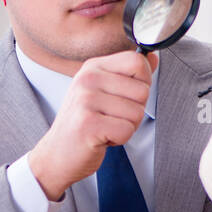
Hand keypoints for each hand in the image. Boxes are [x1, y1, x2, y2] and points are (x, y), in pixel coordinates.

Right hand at [27, 48, 158, 200]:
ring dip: (126, 127)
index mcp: (93, 67)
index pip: (137, 61)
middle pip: (142, 90)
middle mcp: (87, 79)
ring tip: (105, 127)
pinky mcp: (88, 124)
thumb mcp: (103, 91)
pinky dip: (119, 139)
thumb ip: (129, 74)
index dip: (142, 82)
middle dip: (134, 110)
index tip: (125, 96)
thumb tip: (153, 58)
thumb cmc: (83, 123)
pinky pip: (126, 130)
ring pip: (137, 113)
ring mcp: (86, 100)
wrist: (57, 153)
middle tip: (111, 117)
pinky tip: (101, 137)